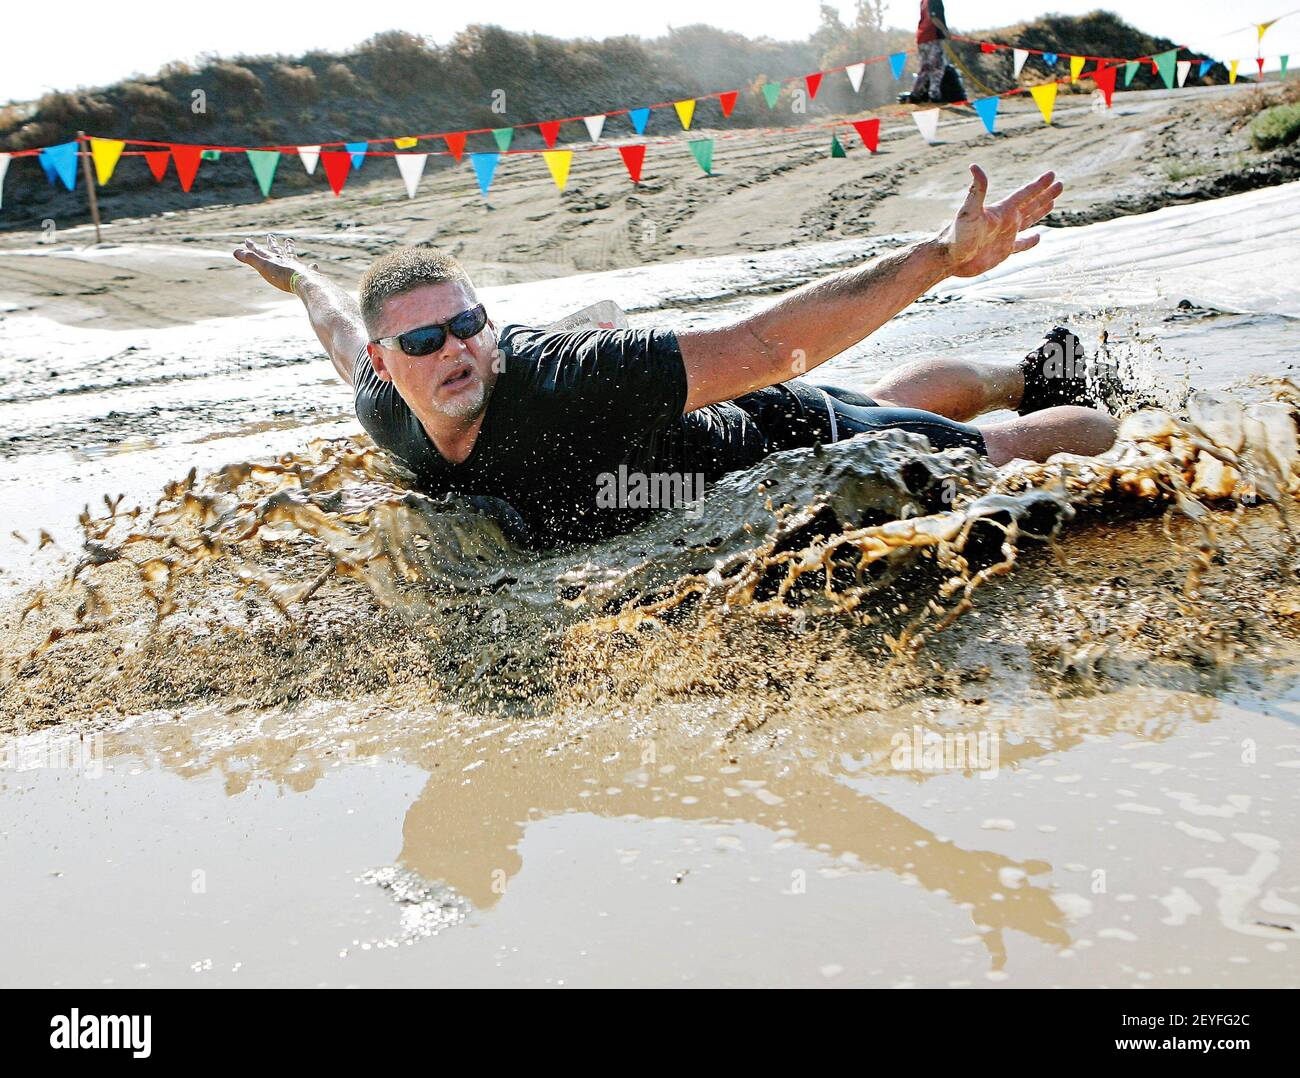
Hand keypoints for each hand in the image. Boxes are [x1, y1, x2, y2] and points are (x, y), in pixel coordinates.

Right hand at [233, 233, 317, 292]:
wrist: (302, 281)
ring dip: (289, 249)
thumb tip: (235, 251)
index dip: (252, 247)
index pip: (260, 251)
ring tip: (289, 242)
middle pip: (277, 250)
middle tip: (270, 236)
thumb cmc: (282, 276)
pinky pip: (308, 269)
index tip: (247, 240)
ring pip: (292, 255)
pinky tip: (314, 265)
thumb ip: (250, 259)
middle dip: (271, 243)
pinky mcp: (306, 274)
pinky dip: (310, 267)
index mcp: (273, 259)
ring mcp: (296, 266)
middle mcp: (285, 260)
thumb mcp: (263, 267)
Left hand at [937, 165, 1062, 277]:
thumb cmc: (957, 234)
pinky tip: (1038, 237)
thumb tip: (975, 166)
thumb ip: (976, 190)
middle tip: (1060, 184)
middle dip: (1045, 195)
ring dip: (1040, 211)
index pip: (1024, 194)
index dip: (1038, 185)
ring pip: (1028, 221)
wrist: (949, 258)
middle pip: (1030, 204)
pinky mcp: (1002, 252)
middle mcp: (1005, 221)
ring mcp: (1005, 236)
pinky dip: (1030, 242)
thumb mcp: (969, 211)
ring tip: (1052, 202)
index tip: (1052, 174)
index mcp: (1002, 211)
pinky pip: (1021, 246)